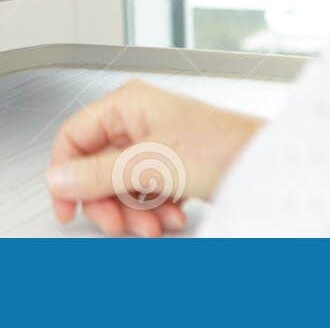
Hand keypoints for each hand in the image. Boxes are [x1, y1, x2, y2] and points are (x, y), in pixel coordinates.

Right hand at [46, 79, 263, 236]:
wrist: (270, 164)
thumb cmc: (223, 147)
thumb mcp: (151, 164)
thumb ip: (99, 173)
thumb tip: (58, 179)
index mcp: (127, 104)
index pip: (74, 136)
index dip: (65, 175)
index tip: (67, 209)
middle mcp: (138, 120)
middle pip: (96, 167)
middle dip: (108, 202)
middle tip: (120, 224)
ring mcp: (155, 144)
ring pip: (120, 185)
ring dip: (134, 212)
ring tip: (156, 224)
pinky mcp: (172, 165)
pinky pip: (145, 193)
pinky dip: (154, 210)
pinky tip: (173, 216)